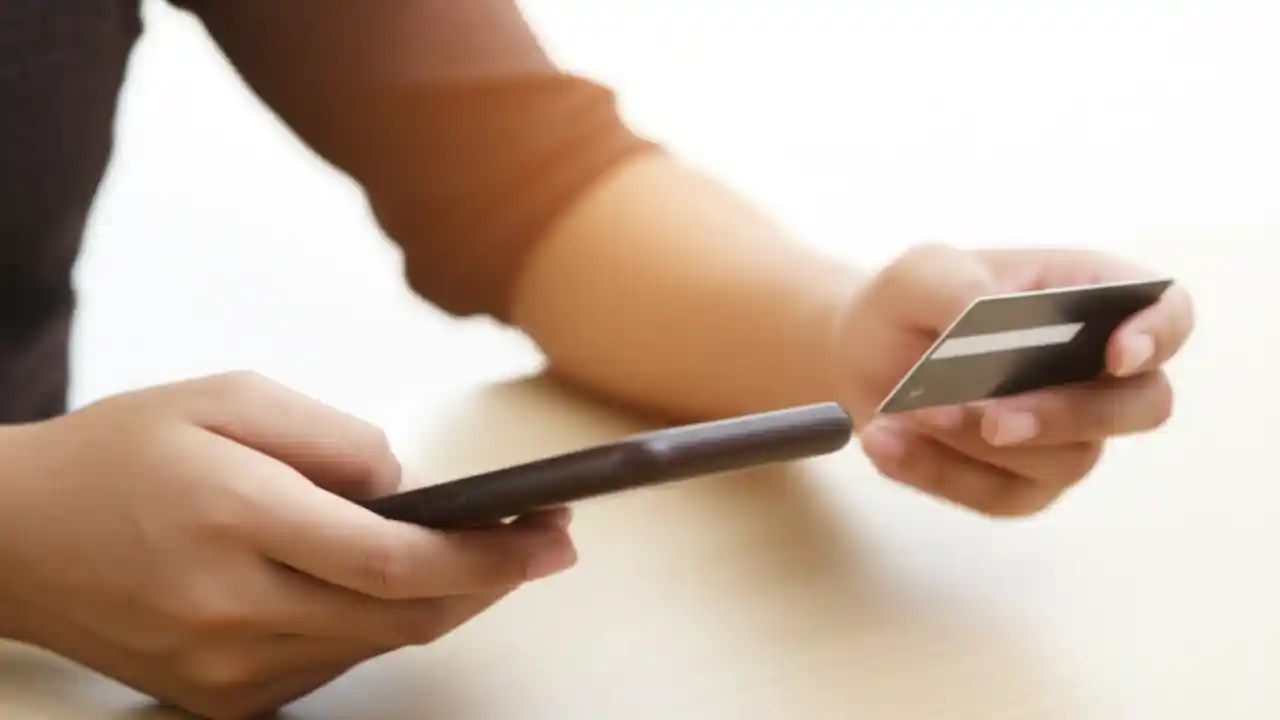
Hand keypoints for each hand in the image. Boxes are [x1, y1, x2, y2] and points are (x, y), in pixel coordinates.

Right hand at [0, 372, 575, 718]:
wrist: (15, 538)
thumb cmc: (123, 453)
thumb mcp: (229, 399)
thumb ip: (334, 439)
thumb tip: (412, 490)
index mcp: (237, 519)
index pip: (397, 561)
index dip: (491, 556)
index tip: (551, 537)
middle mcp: (233, 608)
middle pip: (406, 616)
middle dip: (491, 583)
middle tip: (542, 544)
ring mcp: (225, 667)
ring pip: (378, 644)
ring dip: (441, 603)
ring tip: (478, 553)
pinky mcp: (219, 698)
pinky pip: (333, 663)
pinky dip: (378, 624)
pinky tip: (390, 584)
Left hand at [834, 244, 1193, 515]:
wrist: (861, 357)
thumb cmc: (911, 303)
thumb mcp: (918, 273)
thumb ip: (954, 285)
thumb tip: (982, 321)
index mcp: (1092, 299)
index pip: (1168, 314)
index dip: (1158, 335)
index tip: (1117, 354)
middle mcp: (1097, 375)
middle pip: (1141, 407)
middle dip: (1068, 414)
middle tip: (994, 420)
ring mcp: (1068, 437)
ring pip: (1064, 460)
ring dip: (979, 441)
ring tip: (907, 411)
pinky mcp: (1022, 486)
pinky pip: (998, 496)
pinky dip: (936, 471)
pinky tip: (884, 441)